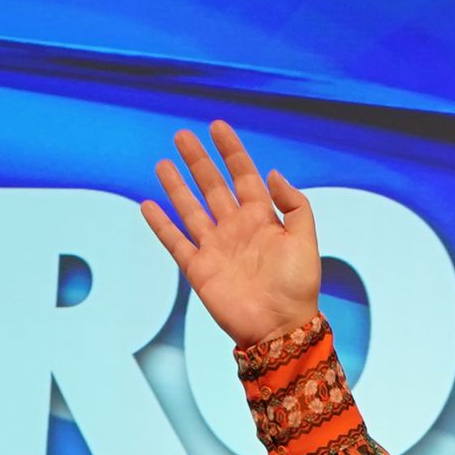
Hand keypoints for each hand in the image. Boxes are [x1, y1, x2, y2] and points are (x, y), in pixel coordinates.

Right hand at [140, 120, 320, 346]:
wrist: (280, 328)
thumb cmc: (298, 287)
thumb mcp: (305, 241)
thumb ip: (294, 205)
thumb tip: (272, 174)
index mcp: (263, 219)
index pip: (244, 176)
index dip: (232, 151)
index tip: (218, 126)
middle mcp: (236, 229)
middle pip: (213, 186)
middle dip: (198, 161)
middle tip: (182, 135)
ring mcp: (216, 247)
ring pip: (191, 208)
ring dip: (177, 186)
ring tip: (163, 162)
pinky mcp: (199, 268)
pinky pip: (175, 241)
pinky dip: (161, 224)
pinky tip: (149, 205)